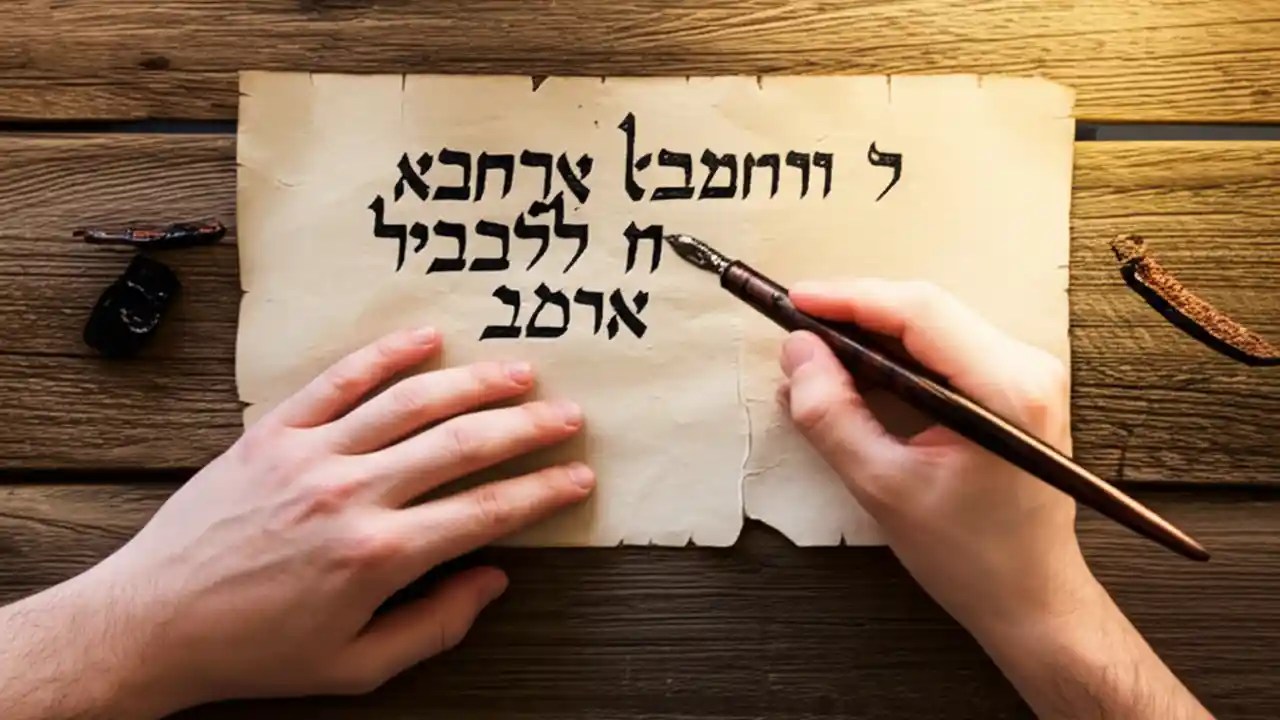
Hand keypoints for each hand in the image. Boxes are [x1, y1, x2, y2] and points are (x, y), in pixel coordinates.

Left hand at [1, 327, 593, 718]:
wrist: (154, 622)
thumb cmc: (253, 650)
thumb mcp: (355, 665)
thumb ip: (435, 625)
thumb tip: (492, 580)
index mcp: (379, 556)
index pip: (487, 511)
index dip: (542, 491)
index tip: (576, 476)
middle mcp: (352, 495)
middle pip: (463, 444)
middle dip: (527, 427)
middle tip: (567, 416)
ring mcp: (311, 456)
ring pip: (411, 402)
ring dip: (474, 383)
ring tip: (517, 373)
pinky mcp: (272, 434)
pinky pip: (339, 381)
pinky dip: (386, 355)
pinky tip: (425, 339)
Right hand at [778, 279, 1209, 718]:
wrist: (1031, 596)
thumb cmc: (969, 556)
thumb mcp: (883, 488)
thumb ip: (833, 416)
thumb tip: (798, 353)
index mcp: (1007, 389)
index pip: (919, 313)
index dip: (851, 298)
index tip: (796, 300)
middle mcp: (1028, 368)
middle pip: (928, 309)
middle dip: (856, 311)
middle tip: (797, 325)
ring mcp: (1029, 374)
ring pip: (935, 323)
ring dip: (874, 329)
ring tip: (818, 348)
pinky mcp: (1017, 386)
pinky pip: (948, 346)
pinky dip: (898, 350)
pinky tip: (858, 366)